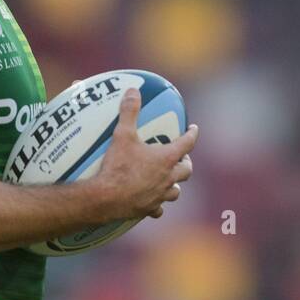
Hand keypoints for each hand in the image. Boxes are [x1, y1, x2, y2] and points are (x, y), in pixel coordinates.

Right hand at [92, 88, 197, 220]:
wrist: (105, 198)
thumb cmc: (117, 166)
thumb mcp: (122, 135)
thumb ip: (129, 112)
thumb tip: (133, 90)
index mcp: (166, 159)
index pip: (187, 143)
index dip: (192, 134)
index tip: (193, 129)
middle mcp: (168, 178)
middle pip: (186, 170)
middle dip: (185, 162)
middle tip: (180, 157)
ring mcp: (159, 196)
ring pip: (175, 191)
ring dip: (174, 184)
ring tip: (168, 179)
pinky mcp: (148, 209)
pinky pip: (158, 208)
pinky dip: (157, 205)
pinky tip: (152, 203)